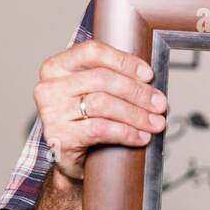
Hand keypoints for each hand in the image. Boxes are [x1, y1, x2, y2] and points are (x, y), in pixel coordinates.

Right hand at [33, 40, 167, 180]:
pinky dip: (126, 132)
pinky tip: (141, 136)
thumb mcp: (94, 92)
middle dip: (137, 92)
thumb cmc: (85, 120)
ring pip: (103, 104)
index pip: (92, 52)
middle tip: (159, 104)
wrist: (71, 158)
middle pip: (102, 79)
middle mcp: (49, 87)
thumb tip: (149, 80)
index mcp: (57, 67)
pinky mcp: (59, 136)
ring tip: (155, 122)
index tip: (148, 74)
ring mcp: (51, 112)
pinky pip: (100, 129)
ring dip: (136, 114)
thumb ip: (113, 78)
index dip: (124, 61)